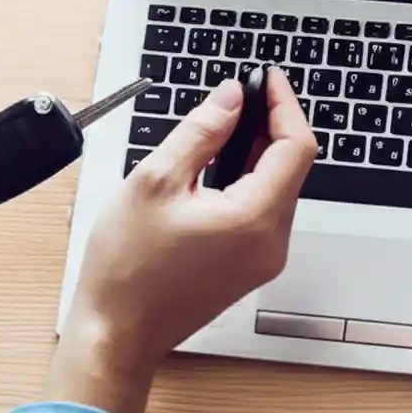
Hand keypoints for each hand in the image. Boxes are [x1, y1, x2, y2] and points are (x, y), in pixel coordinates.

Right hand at [49, 68, 316, 412]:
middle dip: (272, 124)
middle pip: (292, 166)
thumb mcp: (156, 180)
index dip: (284, 104)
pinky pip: (265, 212)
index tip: (267, 79)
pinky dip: (250, 181)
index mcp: (254, 219)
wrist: (116, 333)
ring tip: (227, 125)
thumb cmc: (126, 269)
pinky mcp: (251, 267)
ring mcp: (264, 259)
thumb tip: (231, 98)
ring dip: (260, 152)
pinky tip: (221, 166)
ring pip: (279, 188)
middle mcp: (271, 242)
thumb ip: (201, 131)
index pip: (295, 146)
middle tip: (244, 94)